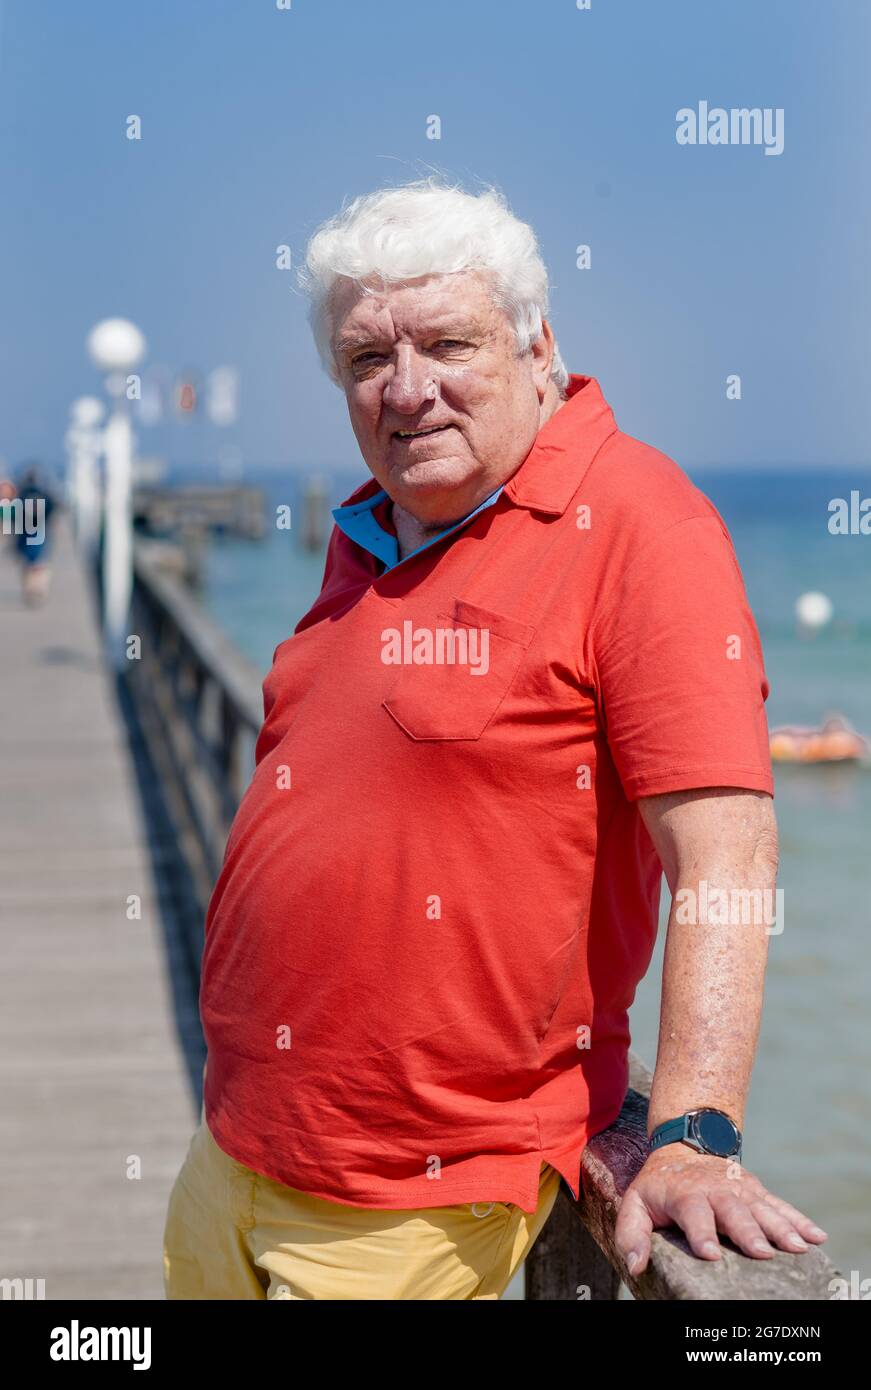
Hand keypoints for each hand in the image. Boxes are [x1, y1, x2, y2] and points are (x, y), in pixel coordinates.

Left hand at [614, 1144, 827, 1275]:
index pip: (693, 1214)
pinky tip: (817, 1237)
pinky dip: (800, 1220)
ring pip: (763, 1208)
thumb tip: (635, 1265)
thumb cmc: (659, 1186)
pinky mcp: (757, 1191)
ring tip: (799, 1248)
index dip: (701, 1233)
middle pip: (734, 1212)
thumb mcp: (636, 1203)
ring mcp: (740, 1189)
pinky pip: (781, 1206)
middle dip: (748, 1232)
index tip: (711, 1253)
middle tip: (762, 1253)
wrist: (685, 1145)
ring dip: (781, 1228)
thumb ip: (632, 1234)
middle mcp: (716, 1190)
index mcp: (685, 1195)